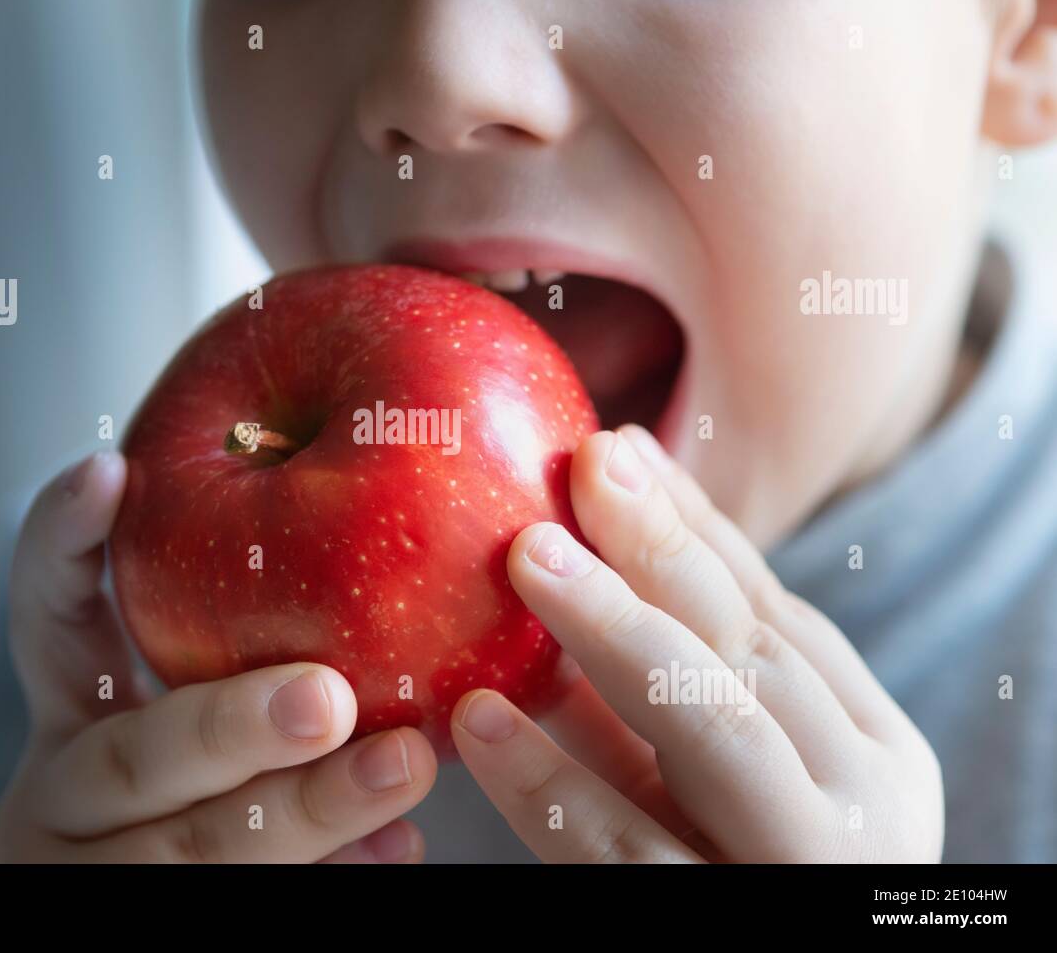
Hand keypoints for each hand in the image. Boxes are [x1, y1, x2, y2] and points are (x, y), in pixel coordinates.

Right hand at [0, 451, 436, 862]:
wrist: (170, 897)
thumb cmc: (211, 786)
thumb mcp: (200, 710)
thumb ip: (249, 646)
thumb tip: (380, 547)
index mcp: (70, 716)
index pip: (46, 619)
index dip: (63, 544)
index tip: (108, 469)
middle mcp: (66, 793)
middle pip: (133, 757)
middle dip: (230, 727)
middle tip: (325, 696)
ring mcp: (96, 872)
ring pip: (197, 849)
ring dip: (308, 808)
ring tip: (401, 764)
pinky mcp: (141, 926)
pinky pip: (245, 901)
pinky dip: (330, 873)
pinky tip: (392, 846)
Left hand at [450, 426, 943, 862]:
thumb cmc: (735, 865)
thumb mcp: (714, 778)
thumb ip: (659, 694)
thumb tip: (568, 572)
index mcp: (868, 737)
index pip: (769, 608)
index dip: (690, 524)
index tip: (614, 447)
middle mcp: (866, 793)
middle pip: (746, 647)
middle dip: (659, 550)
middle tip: (579, 465)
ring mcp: (809, 866)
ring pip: (713, 729)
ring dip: (615, 635)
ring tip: (524, 558)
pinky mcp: (728, 929)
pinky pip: (632, 855)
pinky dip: (555, 784)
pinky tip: (484, 723)